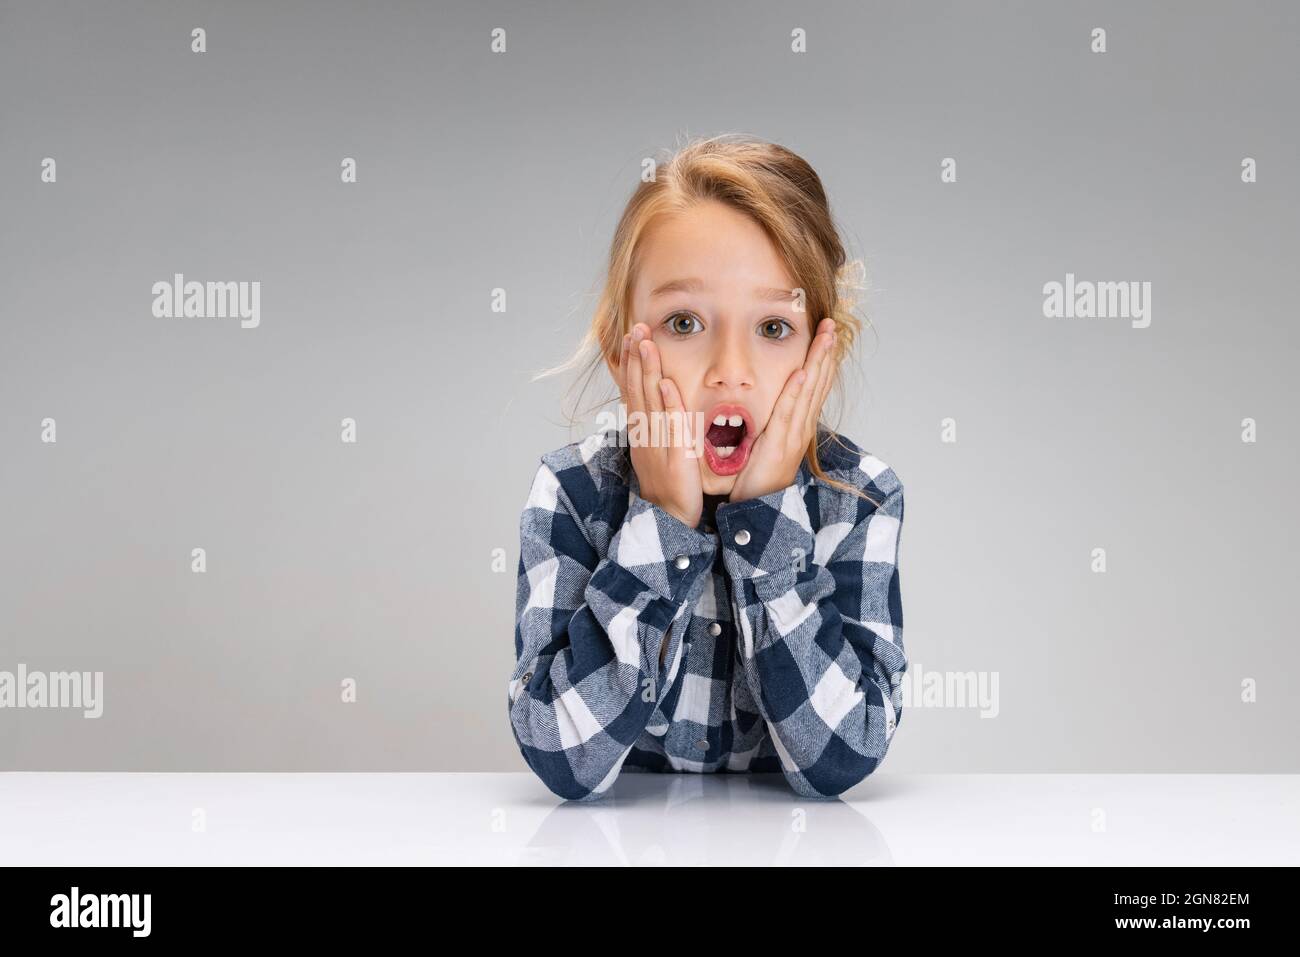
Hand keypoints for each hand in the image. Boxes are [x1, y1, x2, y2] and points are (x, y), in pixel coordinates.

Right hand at [615, 322, 702, 527]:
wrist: (669, 518)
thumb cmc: (667, 484)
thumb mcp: (656, 449)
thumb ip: (656, 424)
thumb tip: (655, 399)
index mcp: (640, 431)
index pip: (632, 389)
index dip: (630, 362)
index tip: (630, 337)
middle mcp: (644, 433)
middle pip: (636, 388)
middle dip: (635, 357)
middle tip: (635, 327)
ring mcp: (656, 443)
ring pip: (649, 400)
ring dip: (647, 370)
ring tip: (645, 343)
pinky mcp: (674, 456)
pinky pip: (670, 426)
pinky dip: (667, 404)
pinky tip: (665, 384)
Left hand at [729, 317, 836, 502]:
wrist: (758, 511)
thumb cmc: (757, 479)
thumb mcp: (767, 445)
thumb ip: (771, 424)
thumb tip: (771, 405)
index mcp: (797, 426)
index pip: (813, 385)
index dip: (820, 360)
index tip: (825, 335)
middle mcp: (801, 427)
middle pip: (817, 383)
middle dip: (825, 353)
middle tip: (832, 325)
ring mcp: (794, 436)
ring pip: (809, 392)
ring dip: (818, 363)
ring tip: (825, 337)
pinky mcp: (780, 445)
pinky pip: (790, 413)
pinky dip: (798, 392)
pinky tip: (803, 372)